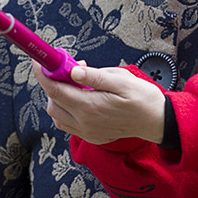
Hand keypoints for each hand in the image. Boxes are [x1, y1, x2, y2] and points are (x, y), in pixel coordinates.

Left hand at [33, 61, 166, 144]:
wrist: (158, 121)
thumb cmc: (143, 98)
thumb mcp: (122, 80)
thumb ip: (94, 76)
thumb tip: (73, 71)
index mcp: (90, 107)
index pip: (55, 90)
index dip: (43, 74)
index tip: (39, 61)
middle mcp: (85, 122)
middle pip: (52, 103)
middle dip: (53, 84)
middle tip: (68, 69)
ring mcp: (87, 132)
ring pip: (57, 115)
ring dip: (58, 98)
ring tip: (76, 84)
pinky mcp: (92, 136)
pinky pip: (67, 124)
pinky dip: (65, 110)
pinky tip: (79, 98)